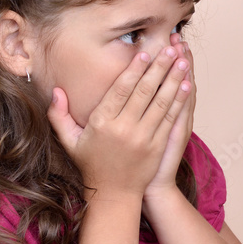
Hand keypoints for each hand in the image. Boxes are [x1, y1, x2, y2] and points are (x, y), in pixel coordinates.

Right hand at [47, 47, 191, 197]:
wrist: (114, 194)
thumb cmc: (91, 164)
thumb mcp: (69, 141)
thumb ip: (59, 115)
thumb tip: (57, 90)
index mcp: (102, 123)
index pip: (121, 90)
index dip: (134, 69)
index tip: (145, 52)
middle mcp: (124, 128)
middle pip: (144, 91)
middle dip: (159, 67)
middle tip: (170, 49)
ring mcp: (143, 138)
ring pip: (161, 102)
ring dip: (173, 79)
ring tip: (183, 60)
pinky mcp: (157, 146)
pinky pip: (170, 118)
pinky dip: (179, 100)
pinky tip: (186, 85)